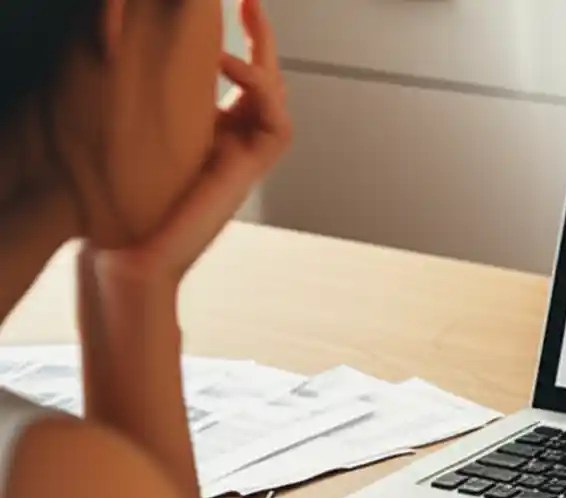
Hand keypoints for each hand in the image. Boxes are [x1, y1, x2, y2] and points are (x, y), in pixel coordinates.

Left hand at [88, 0, 290, 286]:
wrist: (142, 251)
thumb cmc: (134, 206)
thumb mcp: (150, 139)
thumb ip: (163, 106)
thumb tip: (139, 55)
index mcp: (215, 134)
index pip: (238, 81)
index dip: (240, 43)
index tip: (231, 7)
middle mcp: (236, 143)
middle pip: (265, 83)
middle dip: (261, 39)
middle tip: (249, 1)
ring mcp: (247, 157)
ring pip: (277, 99)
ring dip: (262, 63)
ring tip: (240, 34)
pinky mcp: (253, 170)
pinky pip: (276, 121)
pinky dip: (260, 90)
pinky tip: (230, 69)